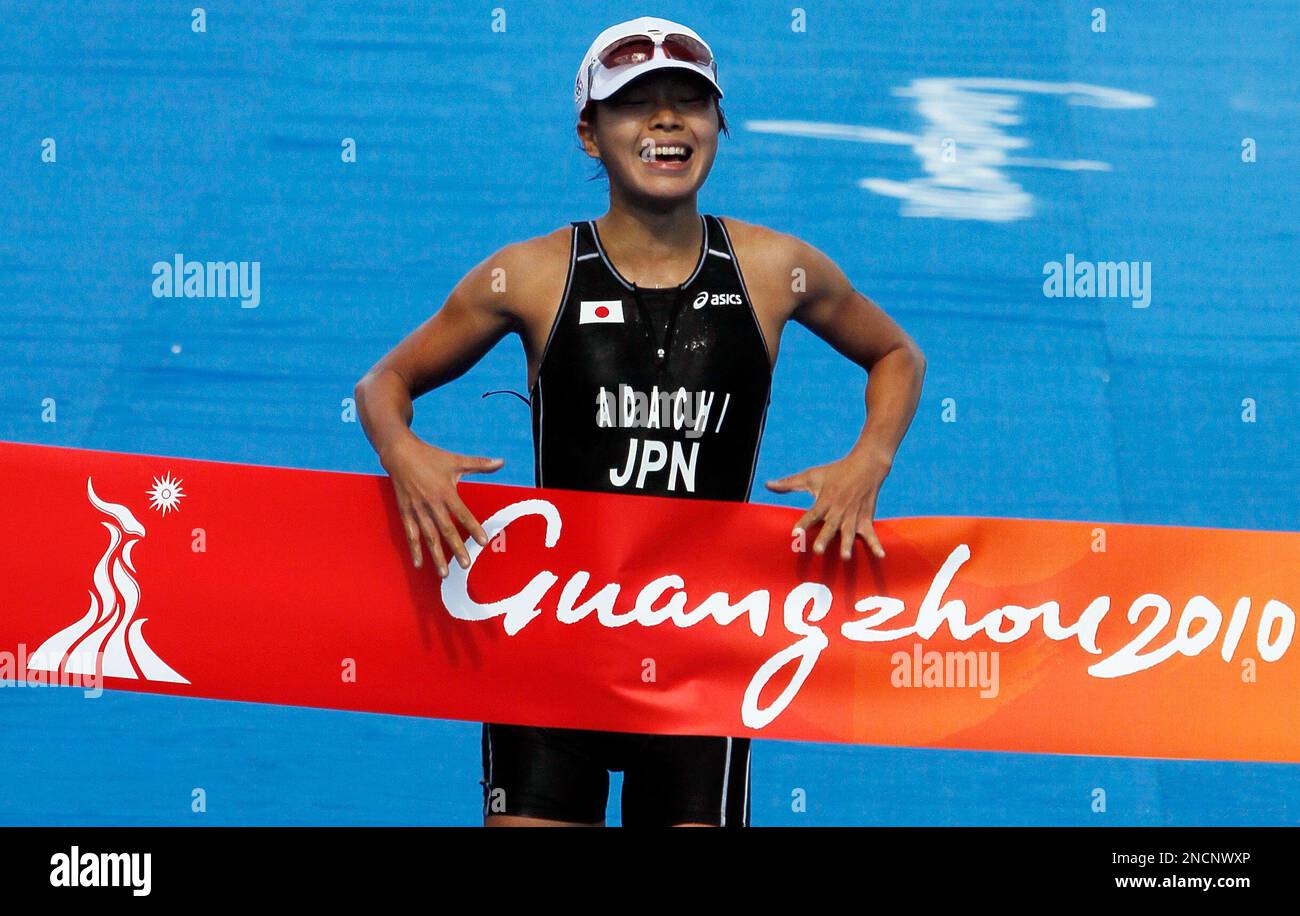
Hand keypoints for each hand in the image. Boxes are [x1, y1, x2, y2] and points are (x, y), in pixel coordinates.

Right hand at [380, 434, 502, 576]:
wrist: (399, 452)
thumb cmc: (430, 456)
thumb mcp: (455, 460)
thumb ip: (479, 464)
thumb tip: (501, 462)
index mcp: (445, 491)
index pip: (462, 513)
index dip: (473, 527)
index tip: (483, 542)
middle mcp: (431, 502)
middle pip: (446, 529)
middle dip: (456, 548)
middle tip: (466, 565)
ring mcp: (417, 509)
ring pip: (428, 536)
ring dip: (436, 555)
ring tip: (444, 573)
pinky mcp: (405, 511)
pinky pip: (410, 533)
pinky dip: (414, 549)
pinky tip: (419, 564)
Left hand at [765, 451, 890, 560]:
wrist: (866, 466)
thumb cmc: (835, 472)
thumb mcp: (811, 475)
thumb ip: (789, 483)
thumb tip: (767, 485)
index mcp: (825, 500)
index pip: (812, 514)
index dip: (803, 523)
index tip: (794, 533)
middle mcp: (838, 510)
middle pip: (830, 526)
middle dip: (824, 538)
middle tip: (818, 550)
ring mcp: (853, 516)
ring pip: (849, 533)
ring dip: (847, 544)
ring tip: (845, 557)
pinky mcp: (866, 520)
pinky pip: (871, 534)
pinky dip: (876, 545)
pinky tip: (880, 556)